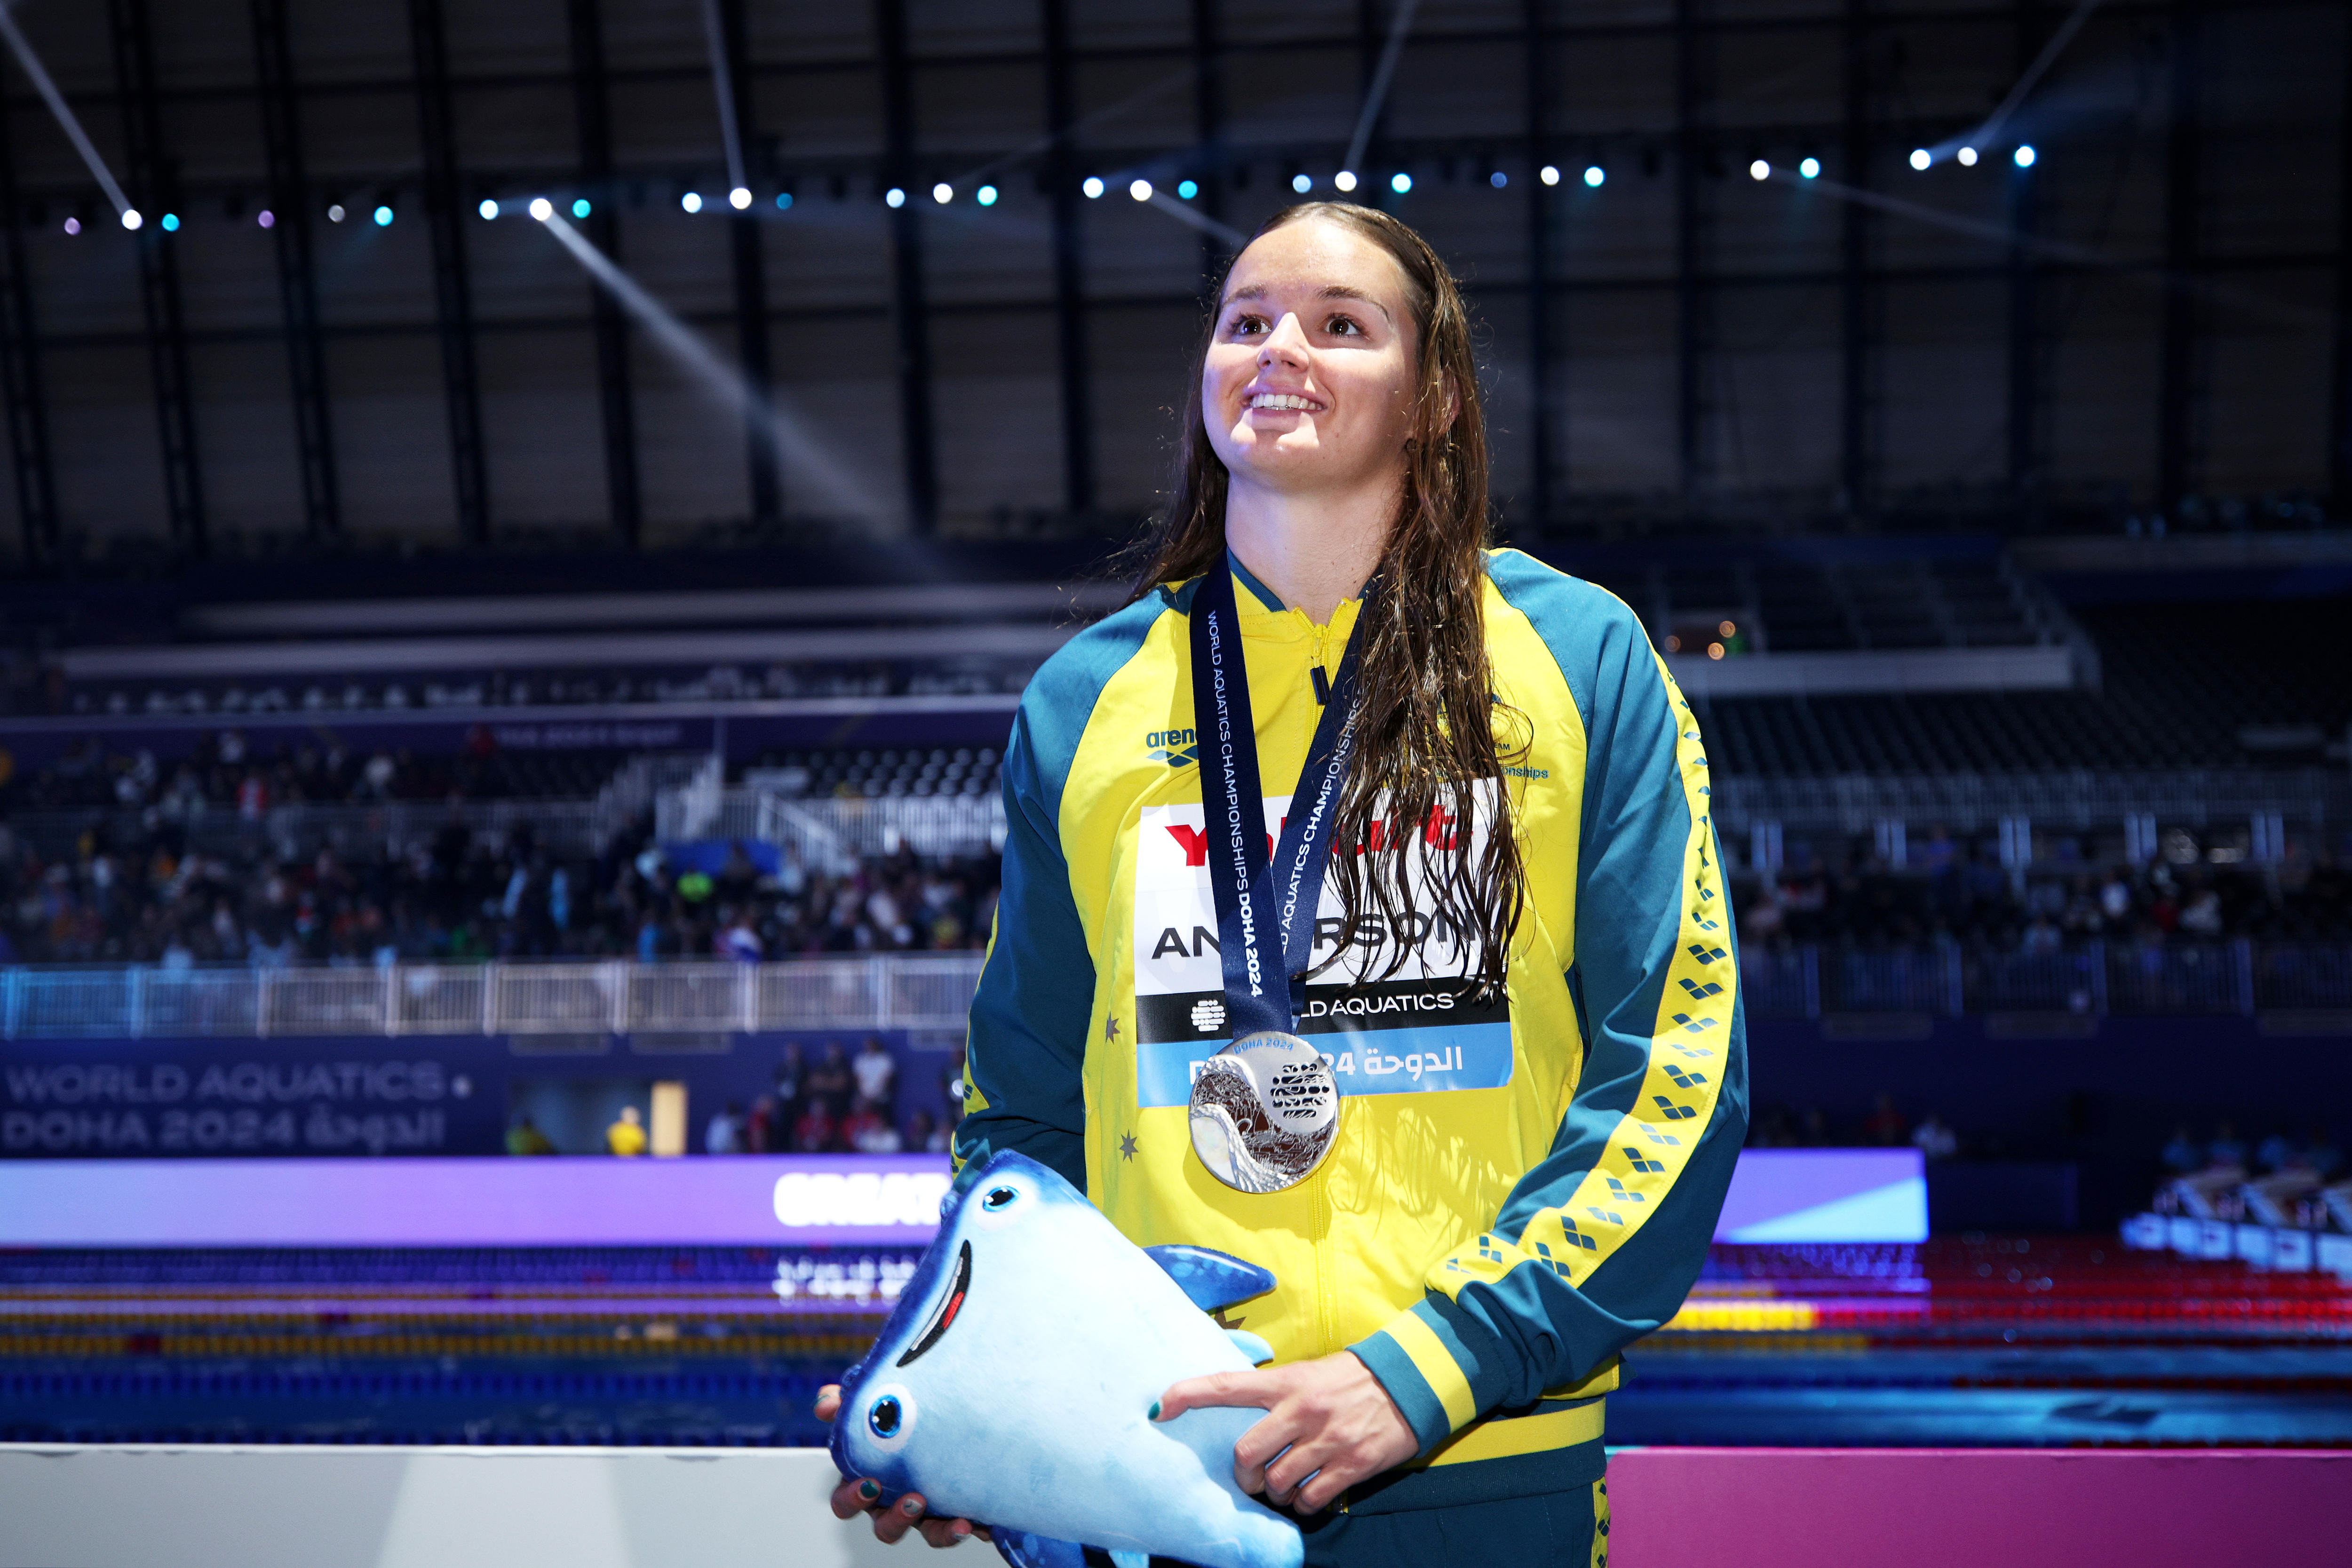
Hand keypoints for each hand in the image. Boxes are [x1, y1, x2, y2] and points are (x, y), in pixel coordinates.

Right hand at [815, 1384, 989, 1546]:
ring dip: (940, 1531)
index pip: (846, 1502)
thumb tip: (824, 1405)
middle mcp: (894, 1501)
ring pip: (927, 1533)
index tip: (870, 1484)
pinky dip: (972, 1524)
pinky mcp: (954, 1506)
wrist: (941, 1403)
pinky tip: (985, 1521)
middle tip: (915, 1500)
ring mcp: (927, 1508)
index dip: (852, 1499)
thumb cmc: (894, 1409)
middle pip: (885, 1527)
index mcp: (867, 1480)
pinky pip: (962, 1524)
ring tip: (958, 1521)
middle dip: (898, 1519)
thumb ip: (843, 1402)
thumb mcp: (868, 1401)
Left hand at [1153, 1351, 1418, 1514]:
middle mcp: (1303, 1409)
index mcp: (1287, 1382)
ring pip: (1277, 1482)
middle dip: (1243, 1474)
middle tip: (1251, 1476)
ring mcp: (1328, 1439)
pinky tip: (1309, 1492)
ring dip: (1275, 1492)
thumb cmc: (1350, 1379)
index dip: (1189, 1394)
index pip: (1227, 1385)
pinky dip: (1303, 1503)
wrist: (1408, 1384)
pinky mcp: (1352, 1465)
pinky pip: (1310, 1499)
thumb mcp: (1309, 1372)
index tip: (1161, 1406)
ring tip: (1286, 1484)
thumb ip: (1275, 1392)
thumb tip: (1236, 1408)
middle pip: (1246, 1453)